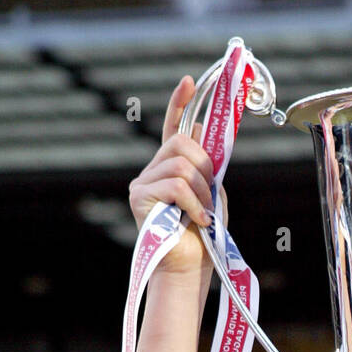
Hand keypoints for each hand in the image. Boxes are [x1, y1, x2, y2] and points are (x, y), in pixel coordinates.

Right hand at [128, 75, 223, 281]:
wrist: (189, 269)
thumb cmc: (202, 237)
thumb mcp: (212, 194)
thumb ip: (207, 166)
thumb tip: (200, 129)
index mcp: (171, 168)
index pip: (174, 128)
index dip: (179, 103)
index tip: (187, 82)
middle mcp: (153, 171)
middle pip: (182, 143)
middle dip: (205, 168)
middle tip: (210, 196)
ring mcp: (143, 183)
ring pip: (181, 165)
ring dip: (202, 191)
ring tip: (204, 214)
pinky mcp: (140, 197)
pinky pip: (176, 185)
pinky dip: (194, 203)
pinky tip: (198, 220)